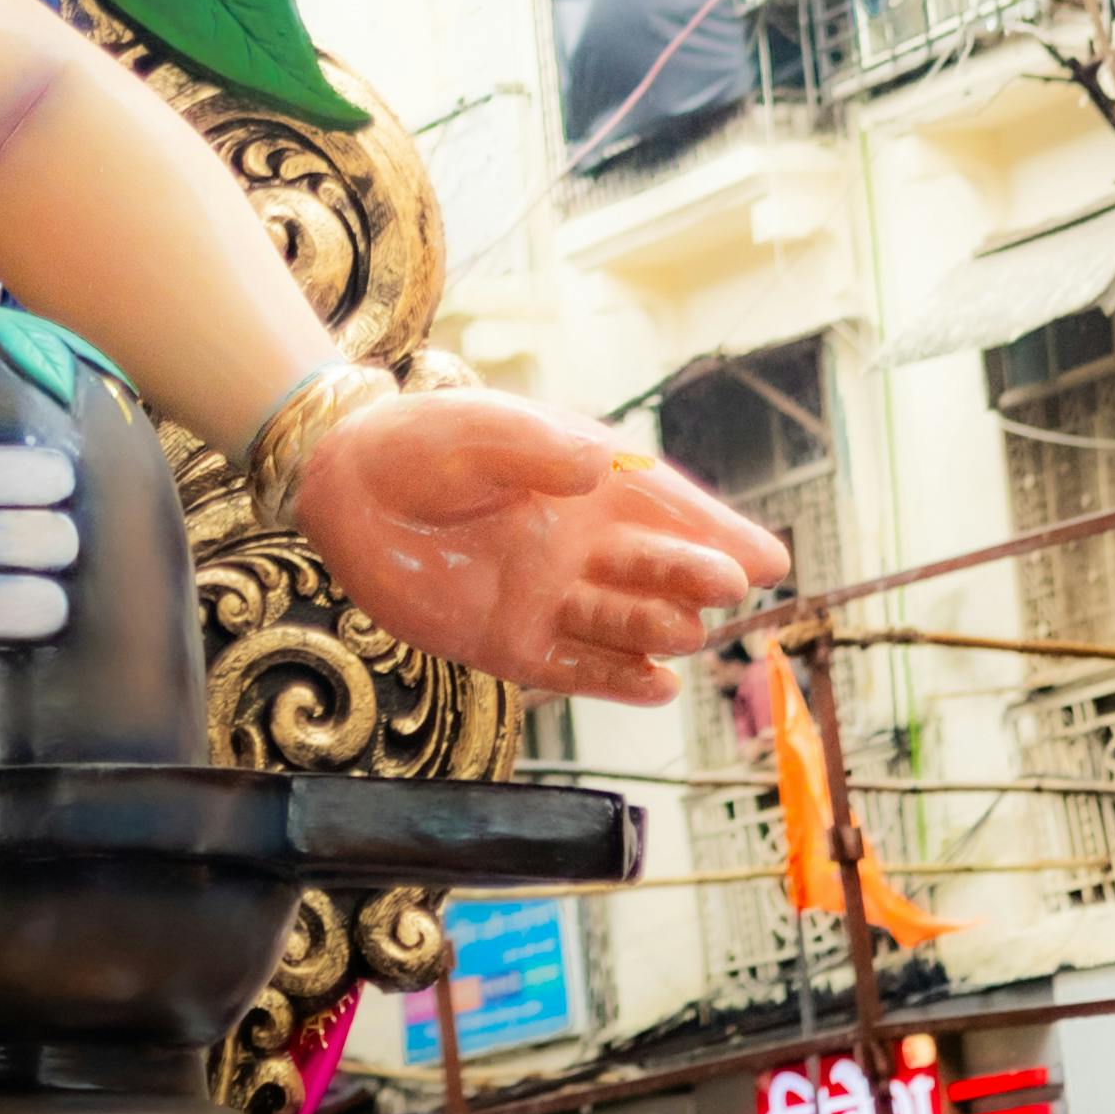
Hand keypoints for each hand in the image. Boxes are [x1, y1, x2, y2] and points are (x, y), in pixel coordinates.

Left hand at [289, 386, 790, 700]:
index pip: (670, 512)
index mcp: (589, 485)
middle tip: (723, 582)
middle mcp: (583, 545)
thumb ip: (535, 448)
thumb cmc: (422, 443)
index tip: (767, 559)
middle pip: (659, 569)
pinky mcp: (513, 642)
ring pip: (626, 621)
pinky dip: (617, 678)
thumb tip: (597, 466)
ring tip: (685, 626)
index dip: (720, 533)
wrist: (347, 487)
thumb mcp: (481, 429)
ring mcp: (552, 596)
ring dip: (659, 625)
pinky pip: (577, 668)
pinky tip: (657, 684)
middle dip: (695, 574)